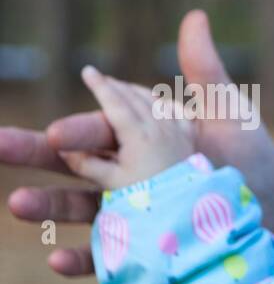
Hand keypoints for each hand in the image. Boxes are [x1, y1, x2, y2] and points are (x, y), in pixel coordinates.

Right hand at [2, 10, 273, 274]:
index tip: (59, 133)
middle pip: (72, 161)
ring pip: (80, 207)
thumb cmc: (254, 160)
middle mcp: (132, 172)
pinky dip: (82, 259)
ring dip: (48, 204)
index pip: (102, 129)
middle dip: (34, 152)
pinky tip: (58, 261)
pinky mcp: (146, 247)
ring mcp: (135, 211)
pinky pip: (108, 256)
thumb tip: (193, 17)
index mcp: (144, 136)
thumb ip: (205, 74)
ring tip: (18, 204)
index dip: (80, 130)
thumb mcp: (231, 117)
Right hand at [60, 65, 196, 188]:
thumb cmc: (153, 201)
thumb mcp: (115, 186)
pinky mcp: (192, 143)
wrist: (199, 212)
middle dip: (116, 87)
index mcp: (139, 136)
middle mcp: (161, 129)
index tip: (87, 70)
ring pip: (157, 103)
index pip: (116, 104)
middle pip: (135, 99)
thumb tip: (64, 150)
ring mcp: (179, 134)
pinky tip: (162, 105)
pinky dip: (166, 105)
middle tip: (101, 79)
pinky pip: (180, 114)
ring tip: (124, 88)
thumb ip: (89, 166)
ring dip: (138, 92)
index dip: (100, 86)